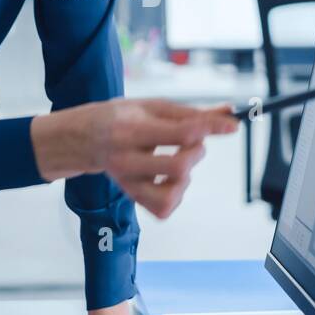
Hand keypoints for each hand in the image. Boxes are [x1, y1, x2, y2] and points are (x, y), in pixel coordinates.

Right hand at [30, 98, 238, 218]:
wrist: (84, 139)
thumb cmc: (120, 118)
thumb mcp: (151, 106)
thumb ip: (190, 112)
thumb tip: (228, 113)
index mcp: (131, 129)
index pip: (180, 132)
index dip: (210, 128)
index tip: (231, 125)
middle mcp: (126, 159)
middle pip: (179, 166)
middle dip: (196, 152)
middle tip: (191, 143)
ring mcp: (128, 183)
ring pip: (172, 194)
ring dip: (186, 176)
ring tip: (176, 160)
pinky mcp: (132, 197)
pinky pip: (164, 208)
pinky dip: (175, 193)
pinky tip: (167, 178)